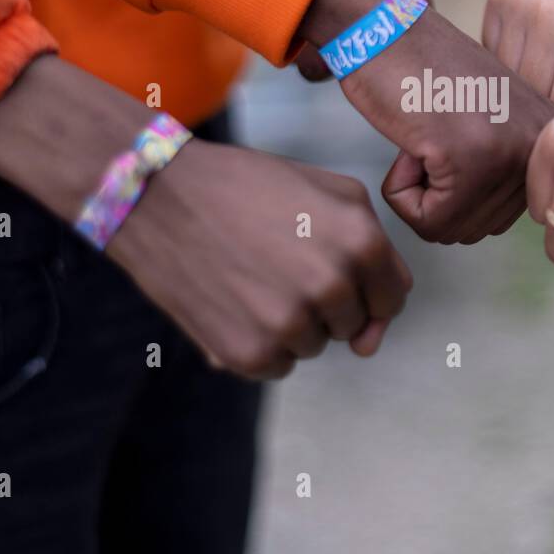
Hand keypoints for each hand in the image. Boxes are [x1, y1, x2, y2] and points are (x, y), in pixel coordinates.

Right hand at [109, 142, 411, 377]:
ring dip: (293, 323)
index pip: (392, 298)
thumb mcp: (330, 193)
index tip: (332, 270)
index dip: (366, 288)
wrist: (160, 196)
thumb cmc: (250, 188)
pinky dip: (261, 343)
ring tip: (254, 277)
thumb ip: (377, 255)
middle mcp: (332, 285)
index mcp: (362, 242)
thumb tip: (371, 339)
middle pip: (353, 325)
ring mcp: (290, 323)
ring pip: (315, 345)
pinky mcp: (250, 353)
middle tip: (281, 262)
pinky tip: (235, 301)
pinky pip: (278, 366)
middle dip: (328, 302)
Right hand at [298, 0, 553, 243]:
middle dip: (437, 192)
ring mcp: (510, 152)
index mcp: (553, 134)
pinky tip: (411, 141)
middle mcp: (545, 143)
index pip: (504, 216)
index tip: (450, 132)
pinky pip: (428, 221)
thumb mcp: (489, 119)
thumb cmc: (420, 73)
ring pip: (452, 228)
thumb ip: (507, 165)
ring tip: (424, 131)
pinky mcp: (472, 160)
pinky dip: (400, 191)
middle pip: (479, 228)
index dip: (458, 188)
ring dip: (418, 190)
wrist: (383, 27)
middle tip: (431, 130)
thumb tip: (493, 222)